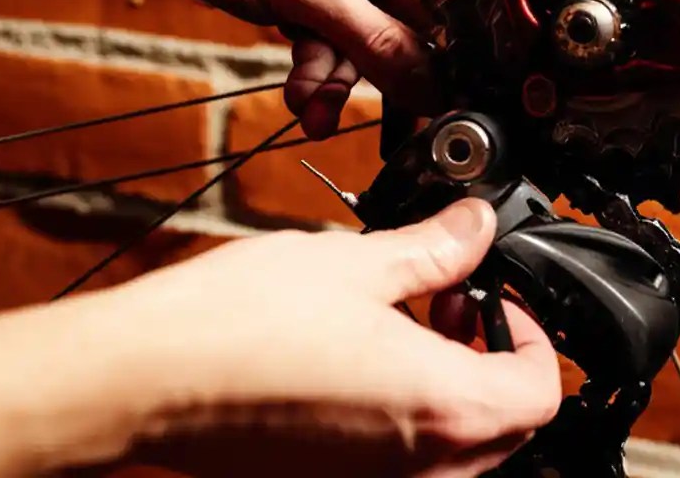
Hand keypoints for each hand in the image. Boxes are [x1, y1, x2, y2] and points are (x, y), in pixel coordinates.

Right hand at [0, 200, 560, 477]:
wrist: (137, 383)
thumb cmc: (235, 328)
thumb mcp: (355, 264)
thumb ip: (434, 248)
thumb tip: (476, 225)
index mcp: (442, 408)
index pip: (541, 389)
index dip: (536, 335)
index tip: (500, 299)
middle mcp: (421, 468)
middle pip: (508, 424)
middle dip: (496, 360)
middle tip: (453, 306)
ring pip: (460, 450)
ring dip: (455, 390)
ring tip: (405, 328)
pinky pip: (405, 465)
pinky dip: (408, 420)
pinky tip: (363, 365)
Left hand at [101, 0, 440, 138]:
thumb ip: (378, 44)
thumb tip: (431, 86)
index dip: (440, 44)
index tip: (431, 92)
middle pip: (402, 18)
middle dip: (368, 69)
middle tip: (348, 110)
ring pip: (361, 32)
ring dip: (334, 75)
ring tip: (307, 106)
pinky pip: (329, 29)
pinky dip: (313, 62)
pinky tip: (299, 93)